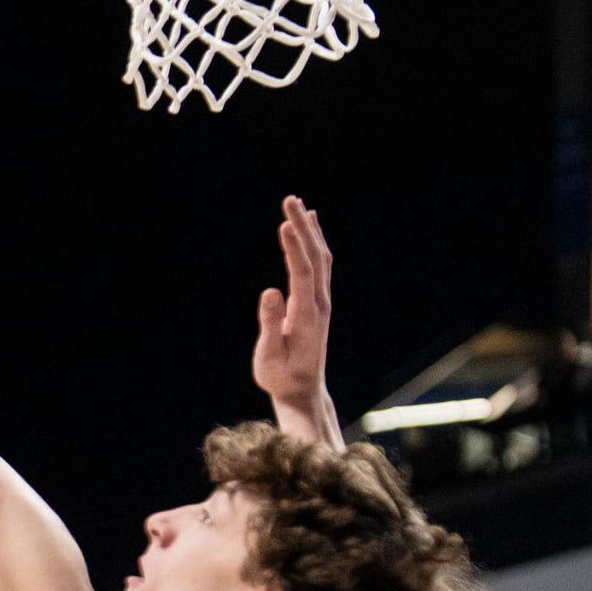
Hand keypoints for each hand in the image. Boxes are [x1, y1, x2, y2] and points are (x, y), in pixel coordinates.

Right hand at [253, 194, 332, 407]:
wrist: (303, 391)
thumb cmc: (281, 377)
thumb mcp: (269, 357)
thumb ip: (270, 325)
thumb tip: (270, 292)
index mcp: (306, 316)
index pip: (301, 273)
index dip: (293, 248)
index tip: (283, 223)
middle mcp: (319, 304)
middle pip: (315, 257)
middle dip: (302, 227)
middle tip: (290, 199)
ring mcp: (321, 301)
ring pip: (320, 258)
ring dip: (310, 230)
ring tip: (297, 204)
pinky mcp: (318, 302)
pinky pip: (319, 265)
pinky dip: (314, 242)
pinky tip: (309, 227)